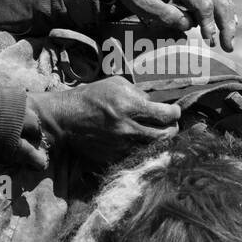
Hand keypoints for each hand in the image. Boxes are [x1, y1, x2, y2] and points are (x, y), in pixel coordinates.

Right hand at [26, 76, 179, 167]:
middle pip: (166, 135)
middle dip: (172, 129)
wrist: (66, 119)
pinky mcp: (114, 157)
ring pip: (155, 149)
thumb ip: (139, 92)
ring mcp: (121, 146)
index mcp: (129, 106)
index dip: (175, 112)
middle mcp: (128, 128)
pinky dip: (144, 151)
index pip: (166, 114)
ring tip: (158, 134)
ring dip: (160, 141)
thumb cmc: (91, 97)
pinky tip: (141, 142)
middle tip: (170, 125)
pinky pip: (139, 157)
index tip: (174, 111)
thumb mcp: (116, 84)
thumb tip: (156, 103)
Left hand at [95, 0, 236, 50]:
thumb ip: (165, 15)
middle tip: (228, 47)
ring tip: (228, 40)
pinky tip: (225, 26)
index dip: (209, 23)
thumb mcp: (141, 4)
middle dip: (226, 23)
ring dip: (228, 18)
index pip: (203, 2)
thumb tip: (189, 25)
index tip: (208, 41)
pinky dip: (222, 11)